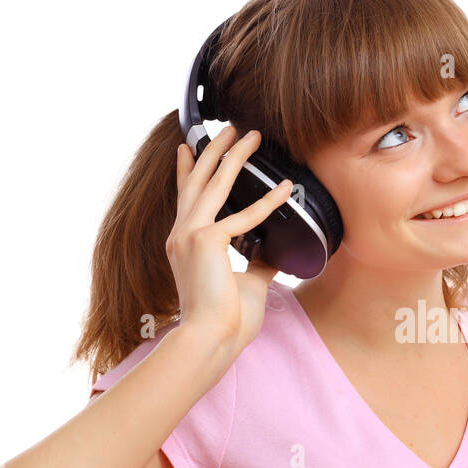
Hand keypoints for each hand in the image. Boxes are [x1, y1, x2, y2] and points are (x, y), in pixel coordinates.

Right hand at [170, 126, 290, 355]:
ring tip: (252, 135)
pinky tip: (287, 188)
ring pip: (215, 184)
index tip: (188, 148)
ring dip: (235, 156)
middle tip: (229, 127)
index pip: (185, 199)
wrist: (212, 339)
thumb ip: (257, 262)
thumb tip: (275, 252)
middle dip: (214, 150)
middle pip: (198, 180)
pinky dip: (269, 202)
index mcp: (184, 245)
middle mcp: (181, 235)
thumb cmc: (226, 320)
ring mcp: (189, 235)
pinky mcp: (206, 241)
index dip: (187, 171)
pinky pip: (244, 216)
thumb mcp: (246, 283)